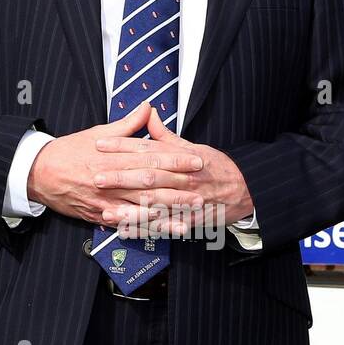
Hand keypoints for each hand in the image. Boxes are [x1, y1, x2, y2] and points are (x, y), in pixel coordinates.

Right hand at [27, 101, 204, 228]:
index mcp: (112, 156)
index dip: (175, 159)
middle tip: (202, 190)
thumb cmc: (68, 151)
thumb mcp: (97, 133)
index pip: (149, 157)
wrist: (38, 172)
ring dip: (167, 211)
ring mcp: (105, 200)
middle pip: (149, 184)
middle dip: (177, 188)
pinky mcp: (99, 216)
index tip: (196, 160)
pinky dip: (146, 228)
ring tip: (190, 213)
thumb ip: (126, 125)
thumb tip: (148, 107)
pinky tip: (163, 230)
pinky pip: (126, 224)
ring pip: (140, 207)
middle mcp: (110, 179)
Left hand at [92, 107, 254, 234]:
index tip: (99, 144)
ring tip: (107, 210)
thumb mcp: (192, 146)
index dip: (122, 146)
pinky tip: (127, 231)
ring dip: (130, 208)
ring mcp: (186, 201)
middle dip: (121, 177)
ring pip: (155, 204)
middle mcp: (181, 178)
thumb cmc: (217, 167)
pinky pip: (164, 226)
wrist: (247, 190)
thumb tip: (148, 113)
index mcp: (180, 157)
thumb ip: (165, 135)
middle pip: (147, 176)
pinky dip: (146, 230)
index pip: (146, 149)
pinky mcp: (189, 220)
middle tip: (96, 176)